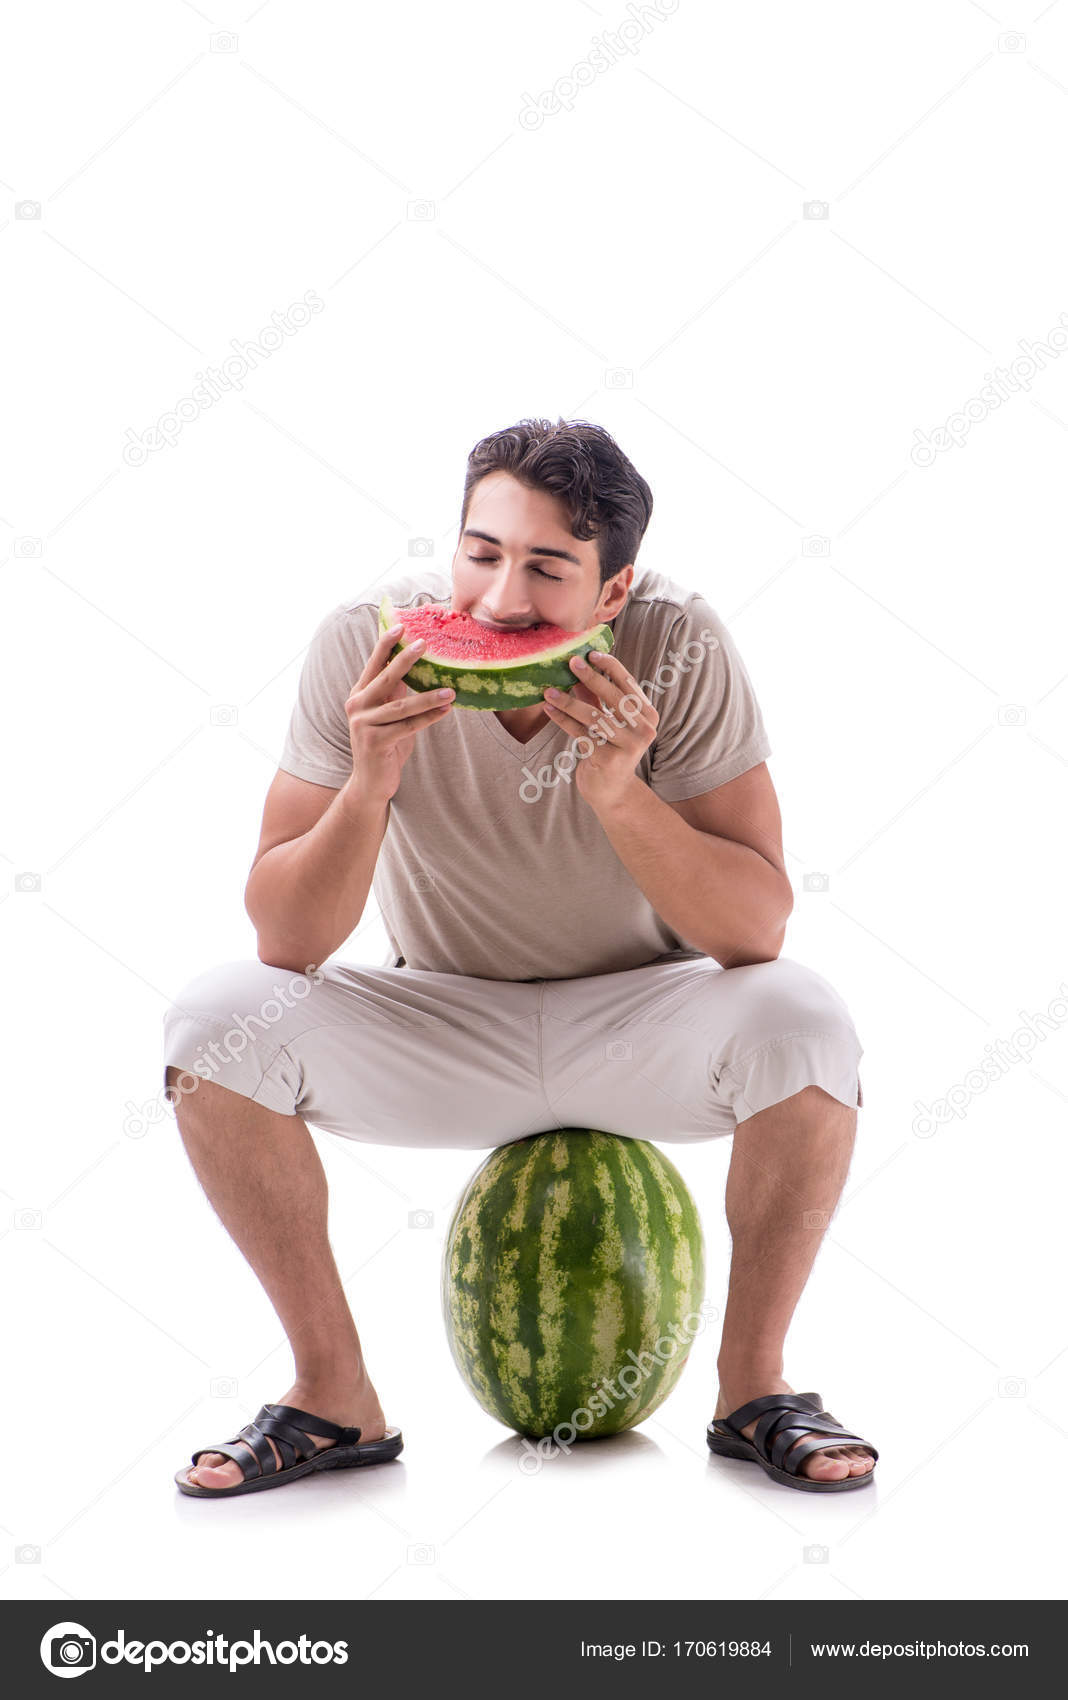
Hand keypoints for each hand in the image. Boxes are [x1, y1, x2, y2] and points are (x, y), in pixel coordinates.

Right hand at [345, 625, 453, 802]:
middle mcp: (357, 706)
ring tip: (451, 690)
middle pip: (384, 678)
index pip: (373, 665)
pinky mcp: (375, 742)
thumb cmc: (384, 744)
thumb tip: (414, 668)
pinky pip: (408, 726)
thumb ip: (395, 694)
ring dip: (429, 697)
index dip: (385, 645)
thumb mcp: (388, 714)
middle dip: (406, 660)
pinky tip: (446, 711)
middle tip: (425, 643)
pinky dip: (429, 718)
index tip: (401, 627)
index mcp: (360, 694)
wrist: (370, 782)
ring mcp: (364, 725)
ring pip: (401, 706)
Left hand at [541, 650, 658, 809]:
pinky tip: (549, 710)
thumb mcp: (606, 720)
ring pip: (595, 717)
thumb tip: (577, 666)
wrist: (611, 791)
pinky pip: (581, 734)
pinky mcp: (609, 760)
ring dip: (569, 702)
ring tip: (549, 691)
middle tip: (571, 662)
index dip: (610, 667)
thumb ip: (596, 697)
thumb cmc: (608, 749)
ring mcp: (629, 746)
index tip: (591, 653)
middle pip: (614, 698)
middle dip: (590, 678)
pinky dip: (563, 721)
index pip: (629, 684)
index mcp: (647, 715)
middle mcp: (644, 730)